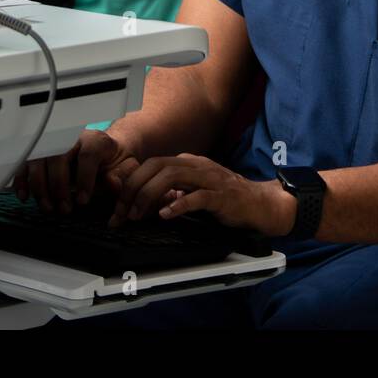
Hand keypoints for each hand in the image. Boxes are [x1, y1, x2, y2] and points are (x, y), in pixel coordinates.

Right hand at [15, 129, 138, 213]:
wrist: (102, 150)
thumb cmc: (111, 161)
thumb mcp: (123, 167)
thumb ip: (121, 177)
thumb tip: (114, 184)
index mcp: (95, 140)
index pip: (88, 155)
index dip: (85, 179)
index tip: (83, 201)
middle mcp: (72, 138)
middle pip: (58, 157)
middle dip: (59, 186)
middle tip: (64, 208)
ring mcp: (54, 144)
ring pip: (39, 160)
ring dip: (40, 187)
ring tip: (48, 207)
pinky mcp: (40, 153)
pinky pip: (25, 164)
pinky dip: (22, 180)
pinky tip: (25, 196)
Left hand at [113, 153, 297, 236]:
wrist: (258, 203)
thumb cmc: (225, 197)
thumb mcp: (193, 189)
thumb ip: (171, 190)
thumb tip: (143, 199)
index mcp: (187, 162)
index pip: (151, 164)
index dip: (131, 183)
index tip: (120, 205)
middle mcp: (196, 166)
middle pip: (157, 166)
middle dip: (134, 187)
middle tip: (123, 211)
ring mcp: (209, 179)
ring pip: (172, 177)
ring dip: (149, 195)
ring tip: (138, 214)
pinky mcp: (220, 196)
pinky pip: (196, 197)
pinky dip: (178, 204)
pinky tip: (165, 214)